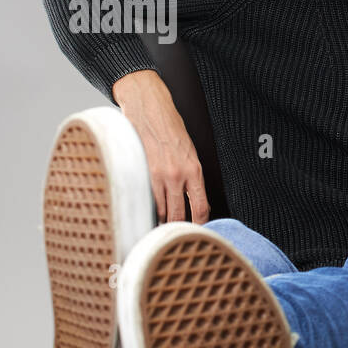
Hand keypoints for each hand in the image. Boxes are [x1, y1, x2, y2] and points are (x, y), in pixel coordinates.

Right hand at [113, 70, 210, 223]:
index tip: (199, 232)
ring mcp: (161, 175)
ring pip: (164, 211)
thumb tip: (191, 196)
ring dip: (163, 224)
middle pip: (181, 214)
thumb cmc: (170, 127)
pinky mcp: (145, 173)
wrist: (150, 108)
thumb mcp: (189, 151)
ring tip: (162, 233)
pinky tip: (150, 219)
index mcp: (195, 170)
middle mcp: (179, 175)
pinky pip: (150, 200)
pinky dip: (151, 212)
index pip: (202, 206)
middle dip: (180, 229)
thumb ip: (191, 174)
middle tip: (178, 239)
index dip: (201, 224)